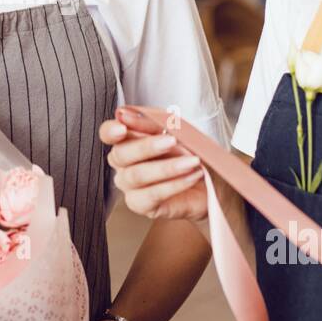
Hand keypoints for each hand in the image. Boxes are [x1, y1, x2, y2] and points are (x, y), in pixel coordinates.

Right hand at [100, 107, 207, 221]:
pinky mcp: (143, 206)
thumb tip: (126, 114)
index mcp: (128, 141)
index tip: (122, 128)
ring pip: (136, 176)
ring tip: (192, 162)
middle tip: (171, 141)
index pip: (108, 133)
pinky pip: (151, 196)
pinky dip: (174, 184)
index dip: (110, 131)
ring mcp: (131, 186)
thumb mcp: (178, 131)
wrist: (213, 182)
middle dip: (146, 147)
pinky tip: (191, 176)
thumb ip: (153, 122)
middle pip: (120, 155)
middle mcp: (124, 164)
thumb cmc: (192, 154)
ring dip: (166, 168)